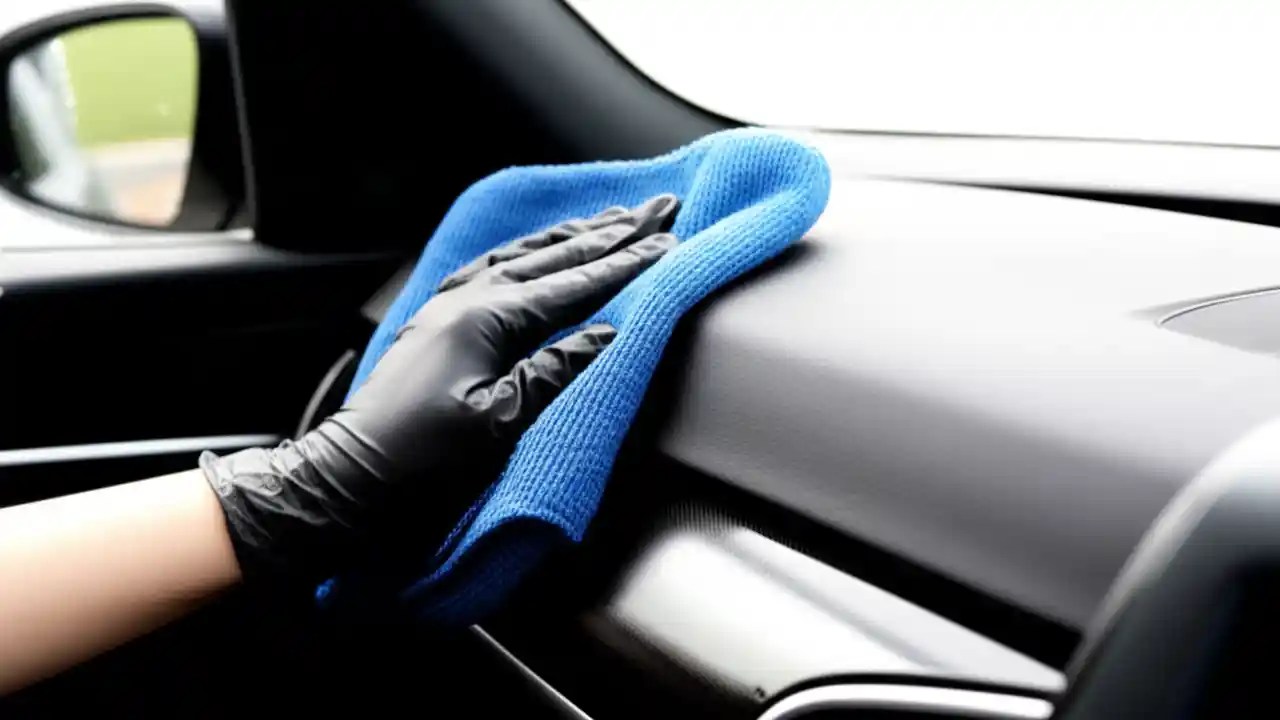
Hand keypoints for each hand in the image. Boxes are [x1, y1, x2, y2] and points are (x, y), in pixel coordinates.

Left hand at [201, 195, 678, 579]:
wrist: (350, 484)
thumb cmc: (423, 463)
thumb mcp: (502, 424)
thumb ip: (556, 372)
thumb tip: (607, 334)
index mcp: (486, 318)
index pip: (573, 284)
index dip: (625, 263)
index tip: (667, 240)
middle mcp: (465, 300)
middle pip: (551, 256)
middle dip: (609, 232)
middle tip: (655, 208)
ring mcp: (446, 309)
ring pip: (519, 257)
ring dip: (568, 237)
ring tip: (609, 219)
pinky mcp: (434, 326)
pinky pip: (489, 272)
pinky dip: (523, 256)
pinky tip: (532, 253)